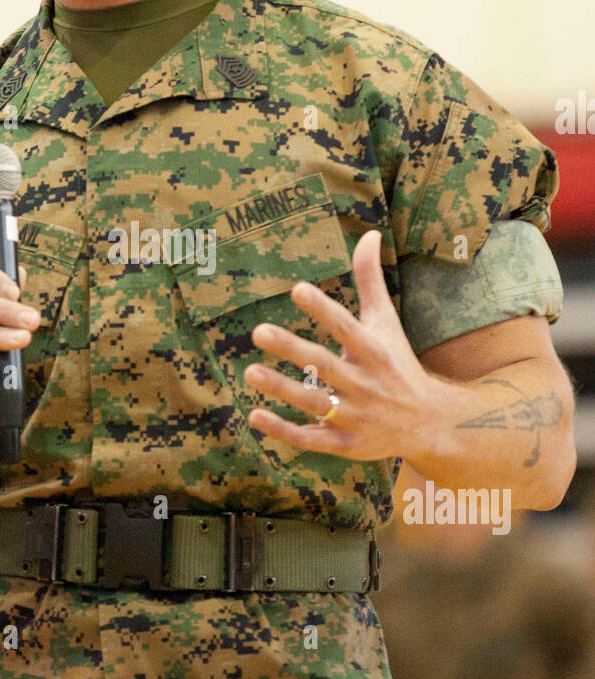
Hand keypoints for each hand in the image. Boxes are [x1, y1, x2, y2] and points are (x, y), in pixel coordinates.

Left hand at [244, 229, 435, 460]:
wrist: (429, 424)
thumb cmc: (398, 363)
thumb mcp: (386, 322)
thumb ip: (371, 280)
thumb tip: (369, 233)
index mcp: (375, 351)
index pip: (346, 327)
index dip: (322, 309)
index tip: (297, 289)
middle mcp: (366, 384)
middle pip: (324, 365)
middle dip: (292, 349)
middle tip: (258, 331)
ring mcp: (356, 417)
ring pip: (314, 402)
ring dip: (282, 389)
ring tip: (250, 371)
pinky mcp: (345, 444)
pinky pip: (310, 438)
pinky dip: (283, 430)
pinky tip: (255, 415)